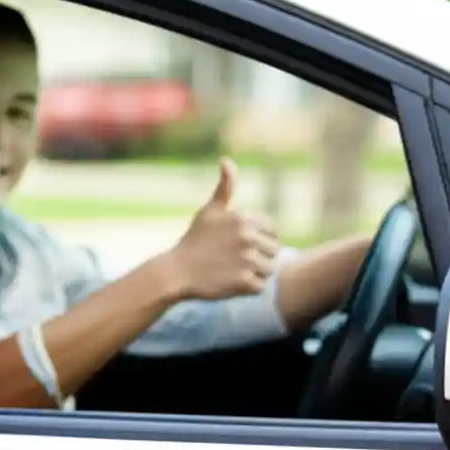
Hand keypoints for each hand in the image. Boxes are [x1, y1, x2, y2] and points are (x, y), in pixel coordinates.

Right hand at [169, 157, 279, 299]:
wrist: (175, 272)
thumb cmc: (194, 240)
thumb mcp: (209, 210)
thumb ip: (225, 187)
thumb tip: (226, 160)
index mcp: (245, 218)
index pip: (273, 232)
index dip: (259, 240)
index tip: (238, 245)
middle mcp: (248, 237)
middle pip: (274, 252)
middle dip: (259, 257)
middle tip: (234, 260)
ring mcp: (247, 260)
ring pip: (269, 270)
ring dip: (254, 274)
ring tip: (231, 271)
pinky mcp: (244, 282)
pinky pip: (260, 287)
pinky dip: (247, 288)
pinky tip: (229, 282)